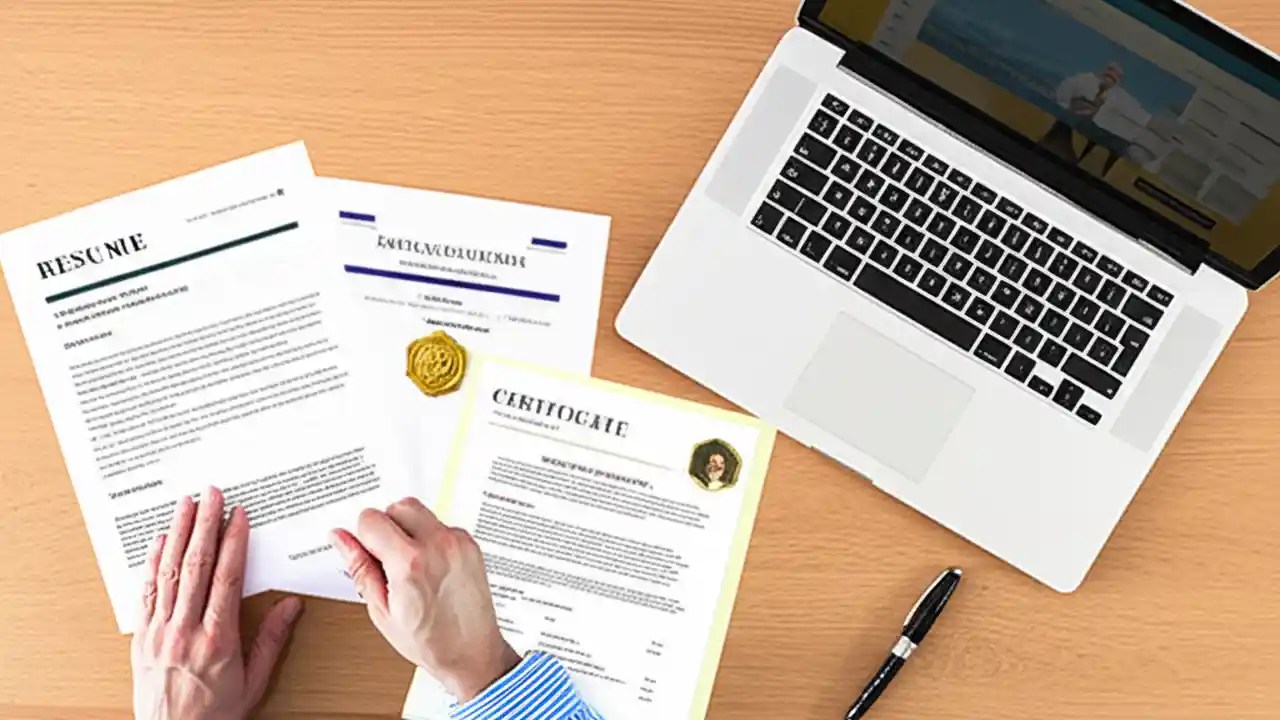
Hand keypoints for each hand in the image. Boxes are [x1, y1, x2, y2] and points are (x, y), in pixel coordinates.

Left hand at [132, 487, 303, 719]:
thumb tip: (291, 606)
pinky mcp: (142, 638)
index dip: (234, 541)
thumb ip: (271, 640)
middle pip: (197, 565)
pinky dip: (153, 563)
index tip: (238, 515)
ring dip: (179, 533)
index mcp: (218, 640)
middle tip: (211, 494)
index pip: (227, 577)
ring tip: (185, 505)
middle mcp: (185, 631)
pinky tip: (159, 541)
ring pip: (170, 572)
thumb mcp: (254, 681)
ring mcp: (160, 632)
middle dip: (205, 524)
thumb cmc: (215, 715)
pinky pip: (147, 593)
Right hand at [329, 497, 519, 701]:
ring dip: (409, 529)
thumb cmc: (430, 641)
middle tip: (388, 559)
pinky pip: (441, 525)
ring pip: (421, 511)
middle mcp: (437, 545)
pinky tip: (429, 566)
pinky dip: (430, 538)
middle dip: (386, 527)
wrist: (471, 653)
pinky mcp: (471, 544)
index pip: (371, 518)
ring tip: (409, 564)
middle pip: (398, 506)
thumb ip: (359, 567)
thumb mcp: (382, 609)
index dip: (363, 537)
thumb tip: (340, 538)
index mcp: (410, 562)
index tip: (368, 554)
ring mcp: (458, 542)